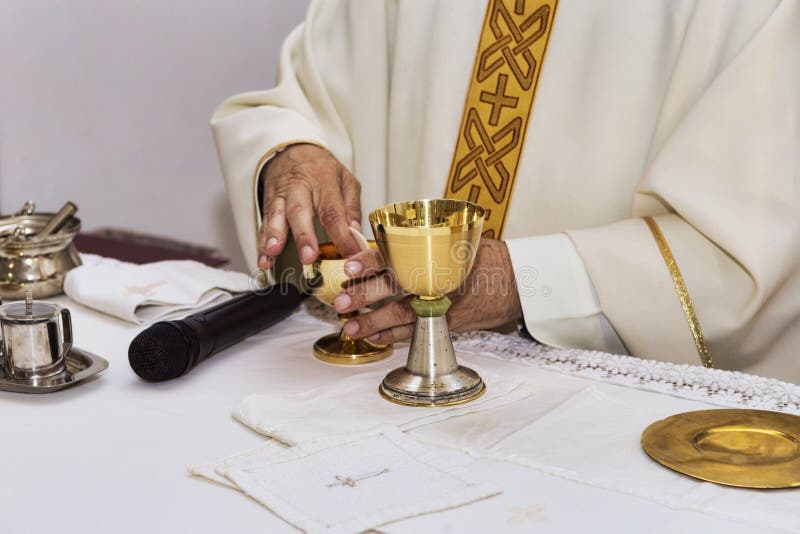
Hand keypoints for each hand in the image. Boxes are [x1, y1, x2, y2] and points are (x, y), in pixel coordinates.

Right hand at [257, 144, 361, 268]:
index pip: (333, 211)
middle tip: (308, 256)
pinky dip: (261, 242)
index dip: (342, 235)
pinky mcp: (268, 204)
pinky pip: (263, 223)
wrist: (292, 149)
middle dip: (303, 235)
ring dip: (274, 236)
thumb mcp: (345, 179)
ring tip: (273, 252)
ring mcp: (281, 195)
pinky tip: (264, 259)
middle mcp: (299, 188)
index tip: (350, 252)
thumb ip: (351, 207)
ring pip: (275, 215)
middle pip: (300, 211)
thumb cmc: (321, 169)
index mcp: (323, 181)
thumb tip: (356, 234)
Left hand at [333, 239, 522, 342]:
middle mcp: (440, 280)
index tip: (351, 264)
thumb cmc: (485, 257)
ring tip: (351, 328)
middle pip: (396, 288)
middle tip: (341, 301)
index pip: (400, 255)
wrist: (519, 281)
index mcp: (439, 255)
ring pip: (404, 315)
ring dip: (374, 323)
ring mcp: (446, 304)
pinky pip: (419, 331)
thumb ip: (423, 245)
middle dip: (365, 295)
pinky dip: (396, 336)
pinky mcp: (451, 323)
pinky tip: (377, 338)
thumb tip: (383, 245)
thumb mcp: (456, 241)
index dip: (373, 260)